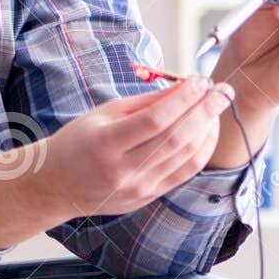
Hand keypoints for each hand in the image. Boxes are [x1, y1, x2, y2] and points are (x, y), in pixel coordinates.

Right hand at [0, 77, 234, 249]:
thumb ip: (145, 102)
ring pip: (187, 157)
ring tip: (214, 107)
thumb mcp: (104, 113)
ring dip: (207, 128)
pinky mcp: (148, 197)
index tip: (200, 81)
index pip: (155, 120)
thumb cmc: (78, 142)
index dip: (183, 99)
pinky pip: (185, 172)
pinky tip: (206, 130)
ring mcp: (138, 189)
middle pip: (176, 139)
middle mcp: (123, 171)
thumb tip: (185, 87)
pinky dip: (202, 149)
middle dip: (205, 111)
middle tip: (222, 90)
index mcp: (106, 145)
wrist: (57, 186)